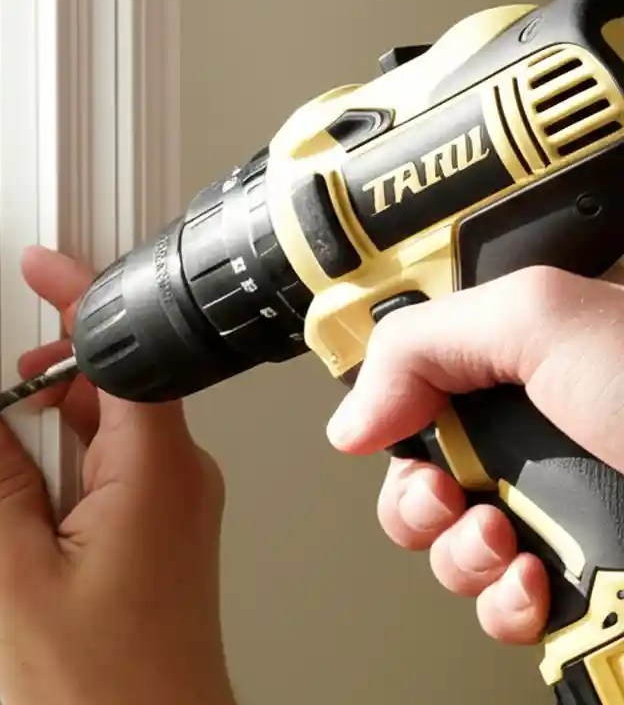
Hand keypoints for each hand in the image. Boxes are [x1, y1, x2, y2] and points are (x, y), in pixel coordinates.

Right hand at [0, 246, 235, 704]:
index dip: (80, 302)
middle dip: (28, 426)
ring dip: (28, 491)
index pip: (125, 352)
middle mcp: (172, 485)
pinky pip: (92, 498)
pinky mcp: (153, 545)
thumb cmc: (113, 690)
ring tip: (4, 556)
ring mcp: (166, 516)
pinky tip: (19, 575)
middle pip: (95, 403)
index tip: (44, 269)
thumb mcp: (19, 576)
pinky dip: (46, 519)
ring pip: (83, 457)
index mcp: (154, 472)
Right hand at [326, 265, 623, 643]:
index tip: (380, 421)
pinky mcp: (575, 587)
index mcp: (524, 369)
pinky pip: (497, 607)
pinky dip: (503, 602)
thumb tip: (353, 416)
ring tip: (499, 535)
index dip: (386, 404)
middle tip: (446, 488)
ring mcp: (555, 518)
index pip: (417, 382)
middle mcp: (535, 444)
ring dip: (456, 552)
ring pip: (447, 550)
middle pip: (415, 475)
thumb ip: (426, 341)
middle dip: (414, 495)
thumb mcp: (547, 320)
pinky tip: (531, 581)